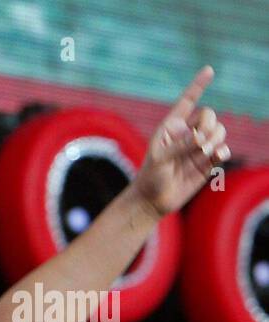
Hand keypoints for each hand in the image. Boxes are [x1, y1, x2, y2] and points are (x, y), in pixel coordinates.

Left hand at [133, 65, 229, 217]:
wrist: (154, 200)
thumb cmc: (151, 177)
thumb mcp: (160, 159)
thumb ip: (180, 146)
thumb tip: (203, 140)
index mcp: (171, 126)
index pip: (187, 101)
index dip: (198, 85)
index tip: (209, 70)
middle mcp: (187, 133)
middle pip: (209, 115)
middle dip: (208, 124)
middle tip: (200, 140)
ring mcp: (198, 147)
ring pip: (218, 131)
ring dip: (216, 138)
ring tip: (205, 152)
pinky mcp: (207, 162)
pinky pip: (222, 150)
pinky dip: (222, 151)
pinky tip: (218, 156)